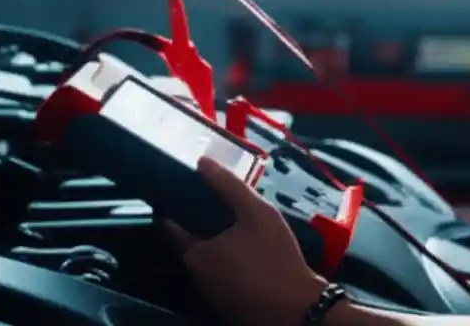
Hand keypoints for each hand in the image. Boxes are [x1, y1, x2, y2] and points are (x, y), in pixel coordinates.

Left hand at [167, 156, 326, 325]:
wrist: (297, 308)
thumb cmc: (274, 257)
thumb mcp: (257, 213)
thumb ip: (230, 186)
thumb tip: (202, 162)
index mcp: (195, 254)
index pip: (172, 227)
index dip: (177, 207)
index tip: (183, 192)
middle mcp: (196, 277)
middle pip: (193, 245)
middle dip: (204, 228)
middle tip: (223, 210)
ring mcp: (211, 295)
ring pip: (210, 264)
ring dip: (219, 249)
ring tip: (239, 231)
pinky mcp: (228, 306)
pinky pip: (224, 279)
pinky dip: (231, 266)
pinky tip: (250, 257)